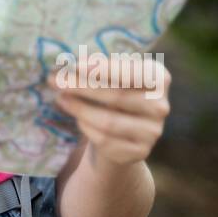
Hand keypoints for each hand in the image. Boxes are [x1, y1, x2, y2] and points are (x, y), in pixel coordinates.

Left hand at [50, 52, 170, 169]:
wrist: (122, 135)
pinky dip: (86, 127)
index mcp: (159, 78)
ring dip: (79, 108)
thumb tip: (71, 64)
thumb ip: (99, 69)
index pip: (132, 72)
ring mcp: (152, 131)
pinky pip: (105, 140)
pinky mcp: (140, 152)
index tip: (76, 65)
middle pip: (116, 96)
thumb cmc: (114, 96)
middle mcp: (161, 105)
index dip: (105, 68)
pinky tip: (77, 118)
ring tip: (60, 98)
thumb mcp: (112, 78)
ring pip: (108, 121)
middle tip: (55, 80)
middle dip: (82, 87)